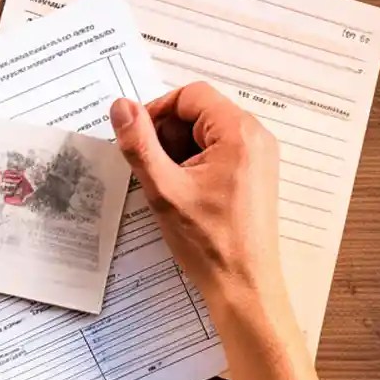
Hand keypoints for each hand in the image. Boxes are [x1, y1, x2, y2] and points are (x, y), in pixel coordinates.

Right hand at [109, 82, 283, 304]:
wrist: (244, 285)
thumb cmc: (209, 241)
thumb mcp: (163, 188)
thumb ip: (139, 144)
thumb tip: (121, 107)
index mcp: (238, 133)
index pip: (190, 95)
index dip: (157, 112)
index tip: (138, 140)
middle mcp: (256, 137)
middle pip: (198, 111)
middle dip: (168, 134)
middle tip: (154, 168)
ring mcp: (259, 155)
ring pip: (205, 131)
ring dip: (179, 149)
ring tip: (169, 184)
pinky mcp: (255, 172)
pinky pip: (218, 149)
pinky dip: (194, 162)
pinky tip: (184, 191)